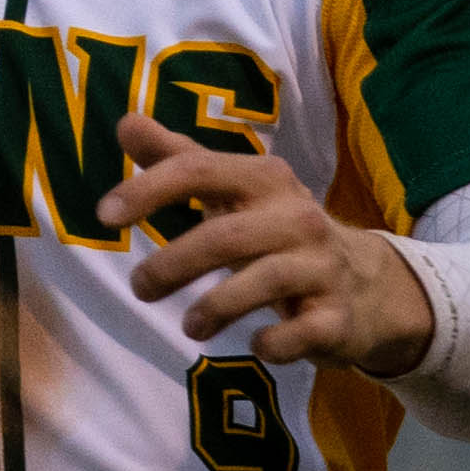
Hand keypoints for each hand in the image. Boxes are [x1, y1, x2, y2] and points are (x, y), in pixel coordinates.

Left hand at [95, 114, 432, 376]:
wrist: (365, 283)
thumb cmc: (275, 230)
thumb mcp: (232, 190)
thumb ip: (178, 160)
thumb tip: (126, 123)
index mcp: (264, 179)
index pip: (199, 170)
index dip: (148, 189)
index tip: (104, 215)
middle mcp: (297, 217)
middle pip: (227, 235)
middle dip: (174, 264)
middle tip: (139, 288)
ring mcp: (322, 267)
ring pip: (267, 281)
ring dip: (217, 306)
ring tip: (188, 327)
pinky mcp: (337, 316)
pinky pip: (306, 331)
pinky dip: (277, 341)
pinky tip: (255, 346)